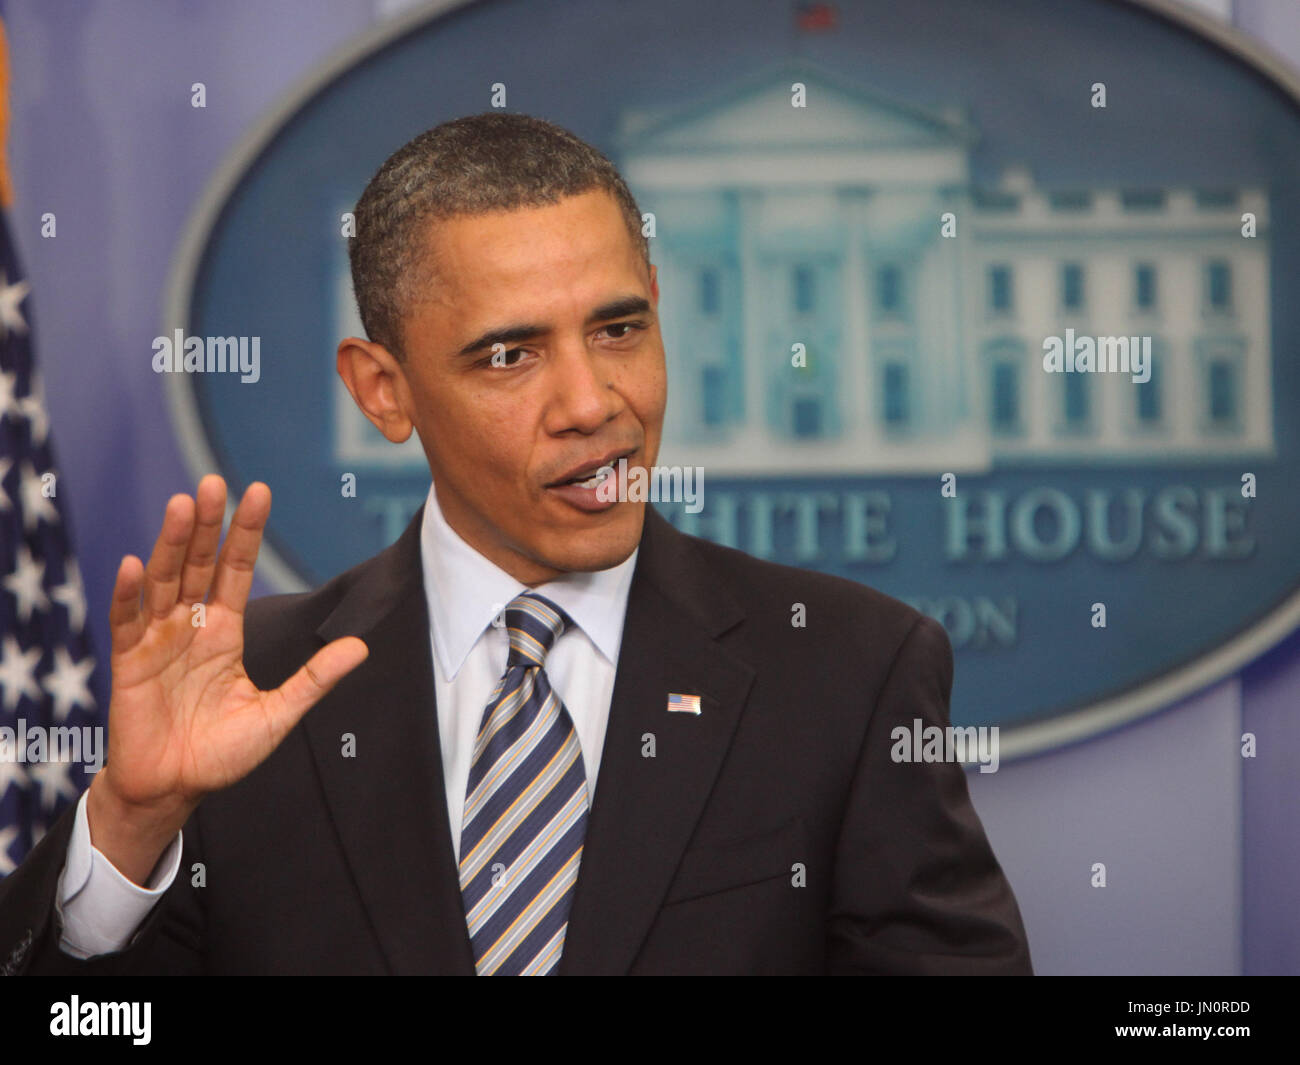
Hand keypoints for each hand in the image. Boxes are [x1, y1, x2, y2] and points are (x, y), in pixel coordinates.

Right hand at [87, 476, 367, 883]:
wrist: (174, 790)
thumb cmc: (221, 753)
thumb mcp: (277, 714)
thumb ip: (314, 680)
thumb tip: (361, 648)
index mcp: (224, 632)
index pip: (235, 570)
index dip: (244, 532)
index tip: (257, 491)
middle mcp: (189, 626)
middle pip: (198, 564)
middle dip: (207, 524)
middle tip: (214, 483)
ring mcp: (156, 640)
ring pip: (164, 581)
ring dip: (171, 544)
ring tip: (182, 505)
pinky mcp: (128, 663)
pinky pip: (126, 622)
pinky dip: (128, 594)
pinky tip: (134, 563)